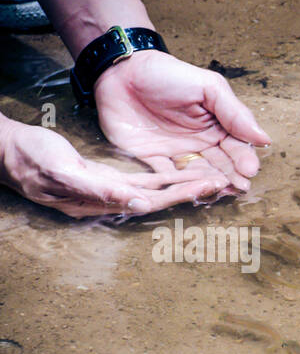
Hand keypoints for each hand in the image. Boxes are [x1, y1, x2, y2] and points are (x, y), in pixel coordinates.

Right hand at [0, 119, 226, 217]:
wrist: (8, 150)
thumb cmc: (30, 157)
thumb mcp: (61, 169)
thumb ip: (98, 188)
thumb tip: (137, 202)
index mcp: (101, 200)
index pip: (150, 200)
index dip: (177, 194)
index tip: (205, 188)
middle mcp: (110, 200)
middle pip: (159, 198)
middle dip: (189, 191)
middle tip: (224, 183)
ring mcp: (109, 191)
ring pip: (155, 189)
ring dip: (182, 185)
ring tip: (213, 179)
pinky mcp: (108, 179)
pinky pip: (144, 181)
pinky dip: (165, 177)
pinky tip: (184, 173)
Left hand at [93, 49, 270, 191]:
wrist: (121, 71)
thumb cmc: (167, 74)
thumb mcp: (208, 87)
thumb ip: (235, 113)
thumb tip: (264, 138)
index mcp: (217, 127)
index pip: (237, 148)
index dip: (244, 160)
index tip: (249, 170)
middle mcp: (200, 144)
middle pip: (220, 166)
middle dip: (231, 177)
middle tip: (239, 186)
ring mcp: (177, 154)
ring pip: (197, 175)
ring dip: (207, 184)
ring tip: (217, 189)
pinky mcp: (152, 160)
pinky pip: (166, 177)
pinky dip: (177, 185)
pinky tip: (187, 191)